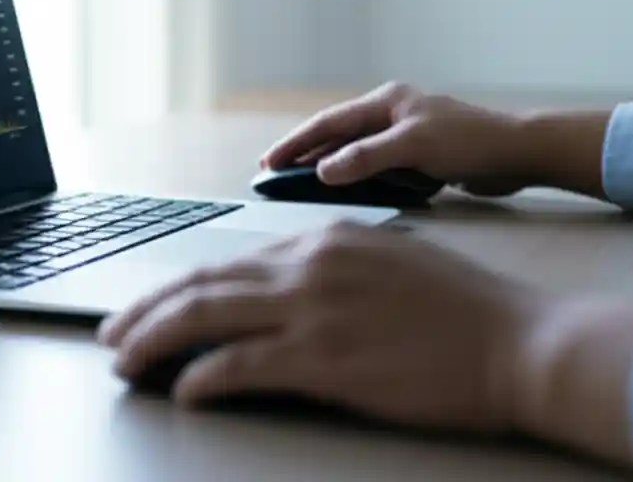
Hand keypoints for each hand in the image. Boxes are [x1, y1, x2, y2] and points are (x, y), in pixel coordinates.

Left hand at [97, 221, 546, 433]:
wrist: (520, 343)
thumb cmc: (464, 311)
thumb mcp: (386, 263)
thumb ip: (326, 269)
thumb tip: (276, 291)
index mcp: (321, 239)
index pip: (227, 262)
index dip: (178, 289)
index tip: (148, 308)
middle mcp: (307, 265)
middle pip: (201, 284)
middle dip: (146, 312)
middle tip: (112, 335)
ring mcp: (313, 309)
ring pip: (204, 317)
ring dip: (154, 341)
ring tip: (126, 362)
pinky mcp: (323, 357)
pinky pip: (239, 365)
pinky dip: (201, 379)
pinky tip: (183, 393)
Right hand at [260, 82, 532, 195]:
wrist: (520, 153)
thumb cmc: (471, 143)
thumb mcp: (414, 147)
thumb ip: (366, 158)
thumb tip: (323, 171)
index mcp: (386, 102)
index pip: (328, 121)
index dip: (296, 142)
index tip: (269, 162)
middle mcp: (391, 113)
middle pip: (337, 134)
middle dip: (305, 153)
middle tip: (274, 173)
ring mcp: (404, 134)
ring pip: (354, 150)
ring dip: (327, 165)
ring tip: (299, 183)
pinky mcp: (419, 155)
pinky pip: (374, 164)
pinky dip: (354, 175)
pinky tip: (344, 189)